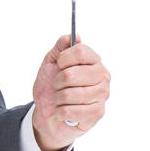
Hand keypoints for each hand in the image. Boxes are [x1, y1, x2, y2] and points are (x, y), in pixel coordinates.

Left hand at [31, 33, 109, 150]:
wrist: (47, 114)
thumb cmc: (51, 87)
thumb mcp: (50, 63)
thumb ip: (60, 47)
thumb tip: (74, 36)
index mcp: (93, 61)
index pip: (81, 51)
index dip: (63, 59)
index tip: (58, 65)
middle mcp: (102, 76)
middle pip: (72, 74)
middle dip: (57, 82)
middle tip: (58, 86)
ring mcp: (102, 95)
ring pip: (70, 94)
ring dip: (58, 98)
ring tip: (60, 99)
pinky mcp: (97, 113)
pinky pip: (71, 110)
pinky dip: (61, 111)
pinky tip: (64, 111)